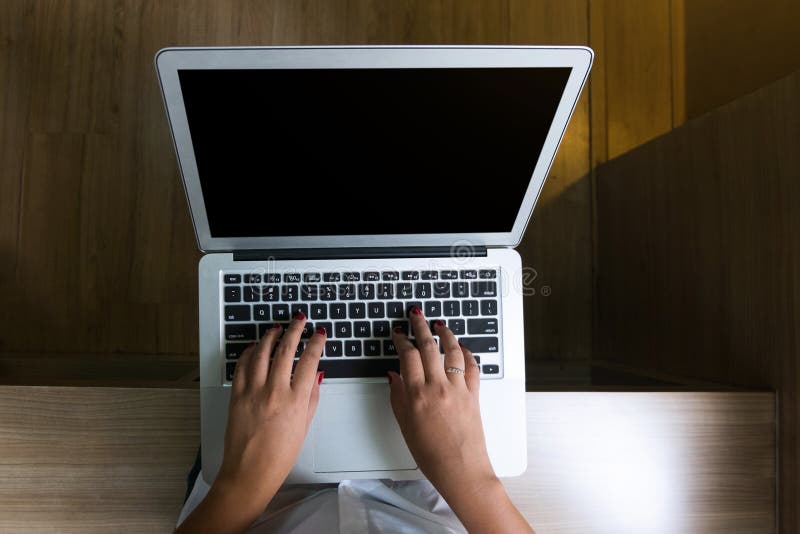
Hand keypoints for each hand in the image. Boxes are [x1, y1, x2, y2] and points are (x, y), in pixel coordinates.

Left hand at [218, 312, 324, 502]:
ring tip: (276, 328)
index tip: (319, 334)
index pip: (309, 361)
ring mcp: (253, 392)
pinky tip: (254, 347)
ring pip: (261, 352)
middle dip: (294, 330)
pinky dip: (248, 352)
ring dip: (270, 336)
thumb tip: (316, 374)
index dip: (316, 343)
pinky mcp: (236, 395)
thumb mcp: (304, 426)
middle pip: (286, 350)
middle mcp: (274, 392)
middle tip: (299, 320)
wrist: (250, 473)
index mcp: (296, 401)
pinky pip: (241, 365)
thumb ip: (311, 397)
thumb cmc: (279, 456)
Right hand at [388, 307, 493, 499]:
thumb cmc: (430, 453)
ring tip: (440, 325)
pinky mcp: (474, 394)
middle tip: (416, 315)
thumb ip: (398, 397)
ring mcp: (458, 389)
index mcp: (417, 395)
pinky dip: (467, 354)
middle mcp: (438, 387)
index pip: (407, 356)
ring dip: (446, 334)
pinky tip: (462, 348)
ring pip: (452, 351)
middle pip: (428, 346)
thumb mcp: (405, 425)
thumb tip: (394, 376)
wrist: (460, 469)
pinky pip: (471, 367)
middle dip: (420, 326)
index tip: (398, 333)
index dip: (401, 339)